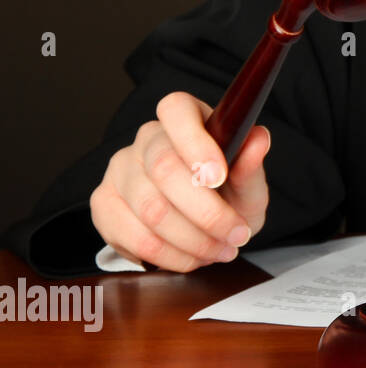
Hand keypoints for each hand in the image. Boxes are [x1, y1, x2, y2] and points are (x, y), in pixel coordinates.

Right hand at [89, 91, 270, 271]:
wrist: (203, 224)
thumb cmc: (227, 194)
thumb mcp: (247, 185)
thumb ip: (251, 166)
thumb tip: (259, 138)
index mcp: (184, 118)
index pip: (176, 110)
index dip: (195, 142)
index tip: (219, 176)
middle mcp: (146, 138)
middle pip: (163, 168)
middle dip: (206, 212)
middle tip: (236, 235)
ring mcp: (120, 169)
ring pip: (150, 209)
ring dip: (193, 240)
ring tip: (220, 250)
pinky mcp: (104, 204)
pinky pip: (133, 236)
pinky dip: (170, 255)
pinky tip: (192, 257)